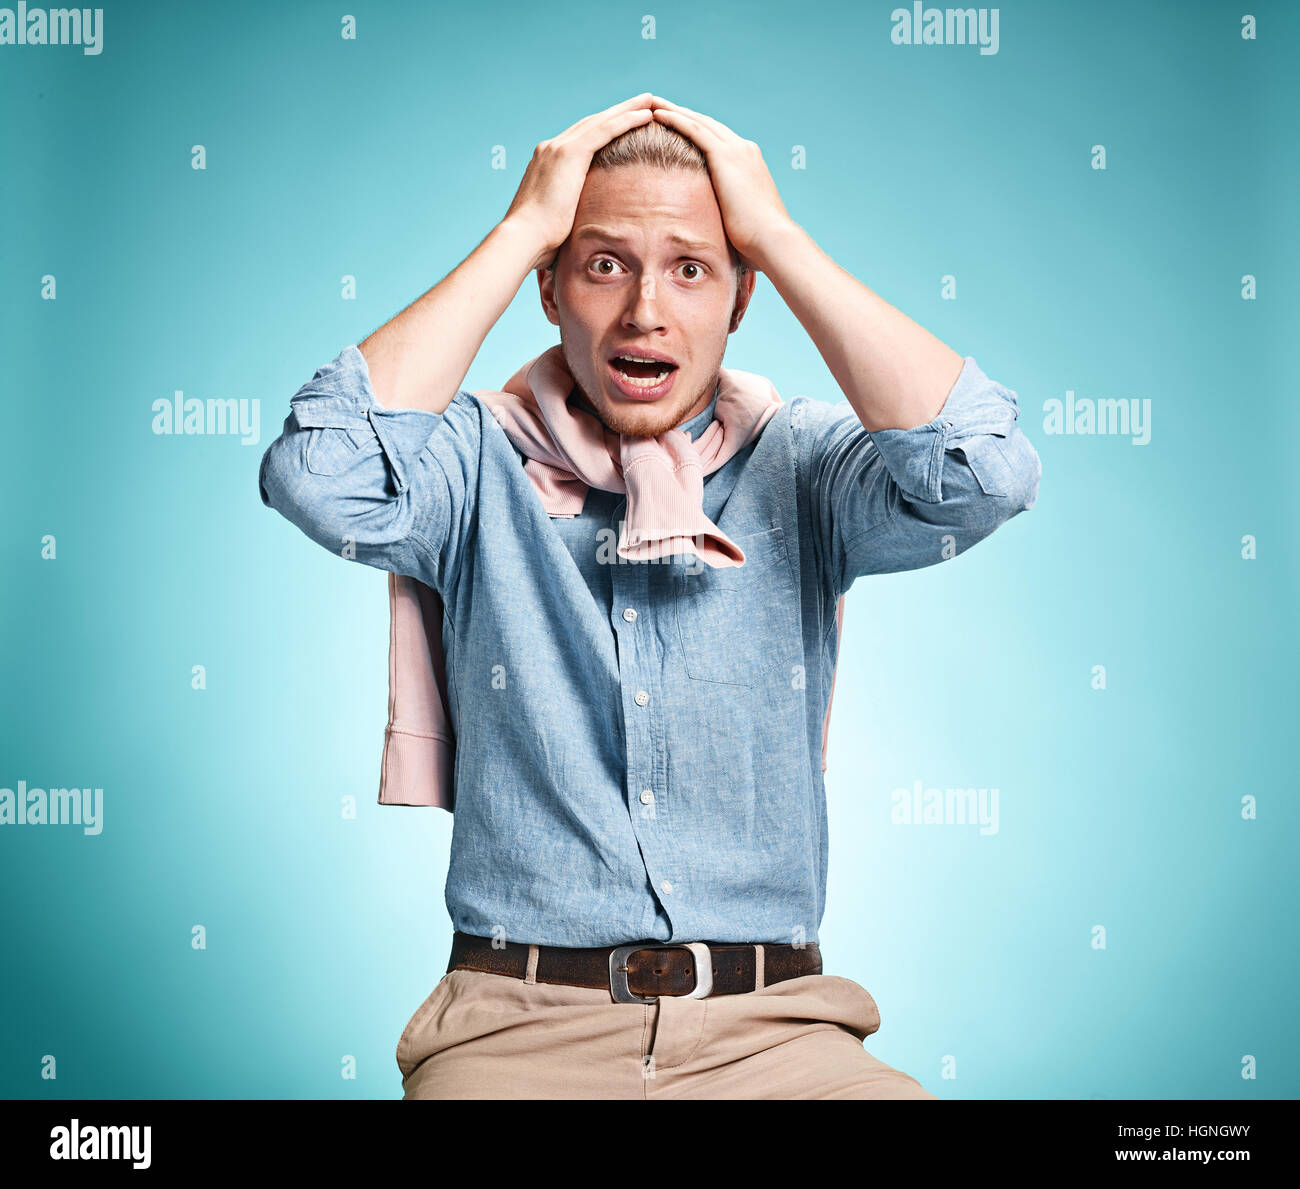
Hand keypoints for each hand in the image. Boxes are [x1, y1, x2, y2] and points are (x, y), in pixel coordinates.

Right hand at [503, 93, 656, 270]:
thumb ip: (569, 215)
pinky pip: (605, 130)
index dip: (602, 130)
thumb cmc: (538, 242)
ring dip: (627, 109)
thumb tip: (580, 231)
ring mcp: (558, 148)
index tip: (621, 125)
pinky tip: (645, 114)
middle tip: (641, 102)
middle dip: (616, 112)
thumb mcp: (557, 222)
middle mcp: (551, 149)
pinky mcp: (570, 154)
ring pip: (600, 121)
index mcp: (547, 164)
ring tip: (650, 100)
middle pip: (591, 123)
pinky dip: (626, 120)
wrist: (523, 238)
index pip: (580, 140)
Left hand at [649, 96, 793, 268]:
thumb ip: (728, 215)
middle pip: (707, 124)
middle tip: (659, 104)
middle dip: (683, 114)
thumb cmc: (758, 242)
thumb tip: (718, 232)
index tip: (677, 126)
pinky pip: (694, 129)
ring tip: (651, 102)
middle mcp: (744, 150)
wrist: (771, 239)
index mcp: (749, 164)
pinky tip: (657, 113)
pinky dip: (676, 118)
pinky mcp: (725, 155)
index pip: (718, 140)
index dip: (696, 130)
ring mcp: (736, 150)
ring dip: (674, 110)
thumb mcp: (741, 221)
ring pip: (698, 121)